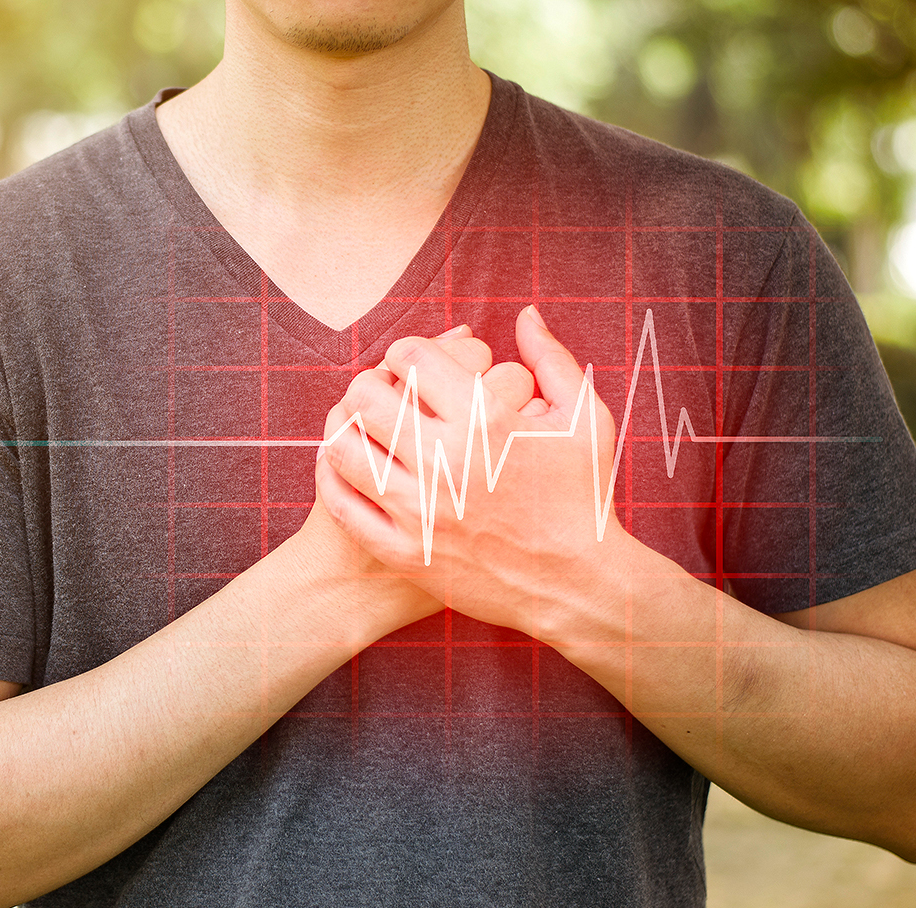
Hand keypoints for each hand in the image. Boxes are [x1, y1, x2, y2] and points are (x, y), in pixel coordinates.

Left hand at [315, 305, 629, 637]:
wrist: (577, 585)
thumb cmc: (584, 498)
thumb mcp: (584, 420)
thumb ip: (552, 360)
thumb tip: (524, 314)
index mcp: (486, 421)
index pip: (412, 359)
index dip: (404, 350)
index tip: (409, 361)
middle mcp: (446, 462)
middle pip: (366, 397)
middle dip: (366, 382)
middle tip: (375, 389)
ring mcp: (420, 511)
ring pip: (344, 449)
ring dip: (340, 426)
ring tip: (354, 423)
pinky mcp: (405, 552)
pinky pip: (344, 507)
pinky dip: (331, 478)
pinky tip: (342, 466)